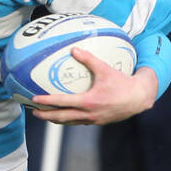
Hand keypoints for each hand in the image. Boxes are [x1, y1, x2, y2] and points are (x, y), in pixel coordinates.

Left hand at [30, 49, 157, 124]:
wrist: (138, 99)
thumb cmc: (122, 82)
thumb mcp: (105, 69)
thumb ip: (89, 59)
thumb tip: (74, 49)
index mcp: (88, 102)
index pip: (62, 103)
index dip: (47, 101)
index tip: (33, 99)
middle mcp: (88, 114)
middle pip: (61, 117)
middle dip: (45, 115)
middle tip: (32, 110)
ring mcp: (92, 120)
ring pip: (68, 122)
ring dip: (54, 119)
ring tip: (43, 114)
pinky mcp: (96, 122)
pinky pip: (77, 121)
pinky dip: (67, 119)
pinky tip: (62, 114)